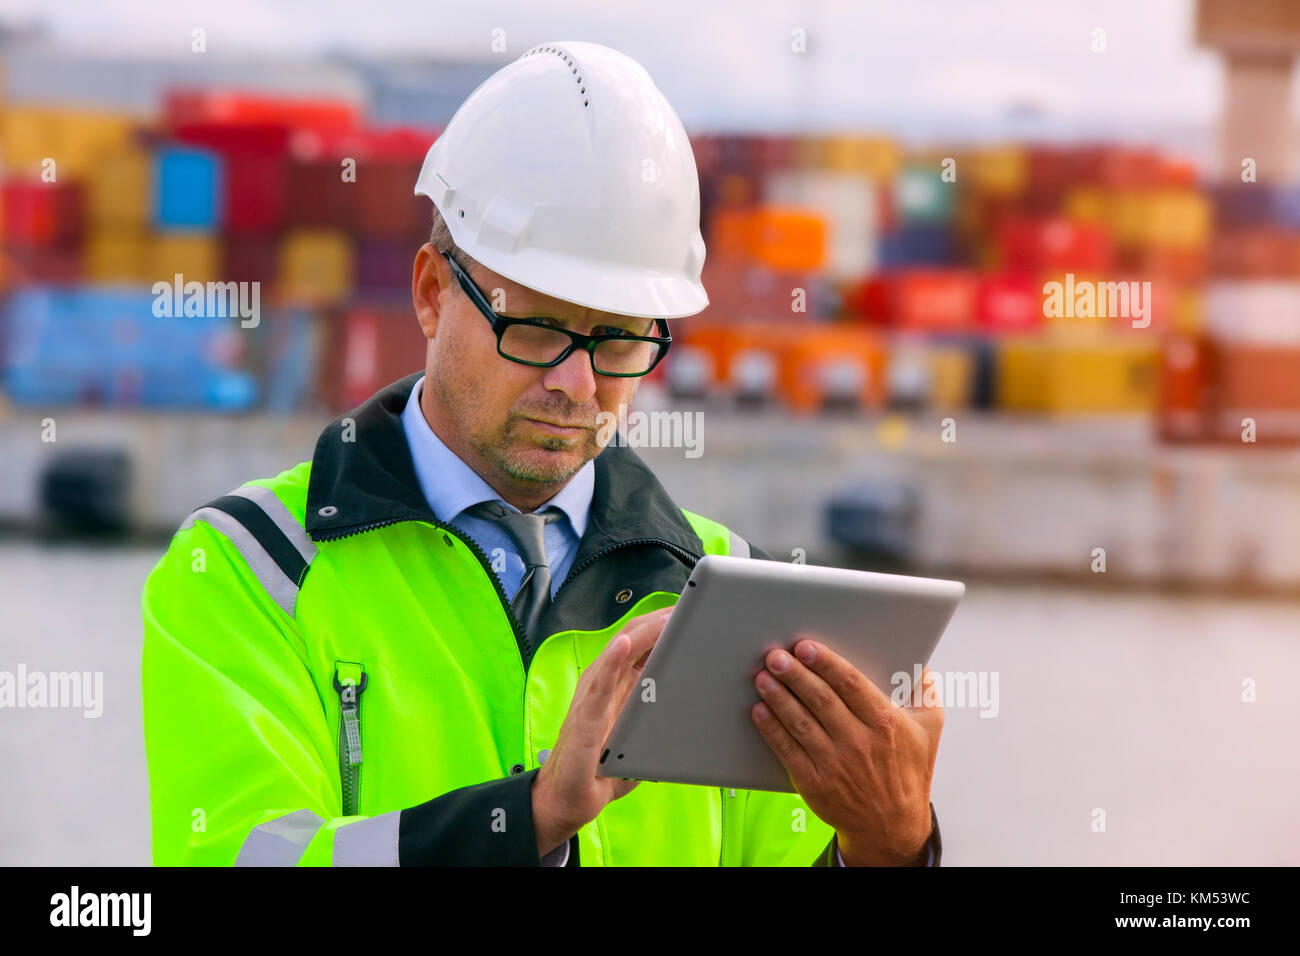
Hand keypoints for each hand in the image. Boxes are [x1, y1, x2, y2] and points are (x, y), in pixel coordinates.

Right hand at [531, 605, 671, 856]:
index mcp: (616, 685)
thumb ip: (659, 717)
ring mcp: (590, 698)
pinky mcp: (583, 718)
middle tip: (689, 607)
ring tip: (667, 618)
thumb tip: (694, 707)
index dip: (664, 625)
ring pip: (617, 654)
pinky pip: (598, 685)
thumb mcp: (639, 736)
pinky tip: (623, 645)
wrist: (566, 800)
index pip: (641, 644)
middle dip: (661, 621)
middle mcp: (602, 685)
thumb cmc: (599, 768)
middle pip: (632, 640)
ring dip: (643, 633)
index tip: (690, 611)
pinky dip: (611, 662)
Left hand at [750, 639, 941, 865]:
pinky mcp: (814, 783)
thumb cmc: (909, 773)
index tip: (805, 647)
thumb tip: (918, 660)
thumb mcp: (929, 730)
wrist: (892, 828)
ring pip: (800, 722)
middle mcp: (858, 742)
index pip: (850, 684)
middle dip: (795, 674)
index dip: (826, 662)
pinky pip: (788, 750)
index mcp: (885, 723)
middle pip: (820, 699)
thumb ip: (924, 691)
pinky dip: (771, 729)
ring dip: (778, 697)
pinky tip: (759, 711)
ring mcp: (834, 764)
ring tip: (762, 678)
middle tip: (775, 656)